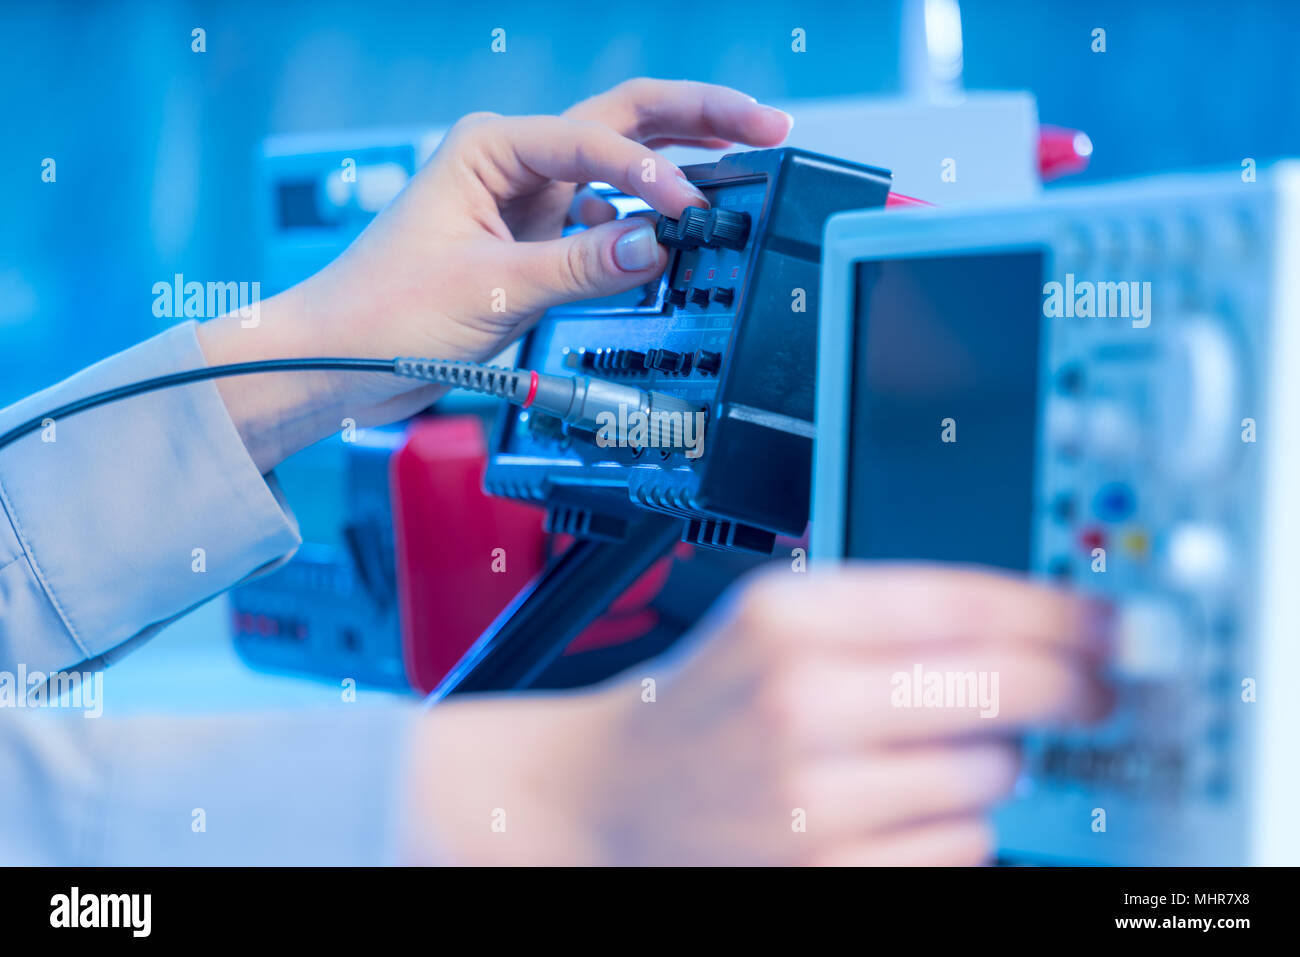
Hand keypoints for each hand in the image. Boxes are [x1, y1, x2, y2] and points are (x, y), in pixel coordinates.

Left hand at [197, 79, 791, 470]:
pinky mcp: (532, 246)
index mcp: (492, 148)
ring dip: (679, 164)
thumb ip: (581, 265)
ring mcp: (526, 204)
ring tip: (745, 164)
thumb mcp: (489, 288)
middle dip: (698, 119)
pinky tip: (674, 237)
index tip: (691, 211)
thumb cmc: (380, 313)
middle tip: (767, 127)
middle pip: (623, 122)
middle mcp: (513, 165)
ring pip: (620, 169)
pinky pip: (604, 226)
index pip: (597, 140)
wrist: (335, 362)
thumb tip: (660, 242)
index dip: (652, 173)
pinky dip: (642, 229)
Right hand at [405, 565, 1114, 864]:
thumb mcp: (776, 618)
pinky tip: (898, 810)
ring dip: (988, 768)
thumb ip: (896, 608)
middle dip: (1067, 689)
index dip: (1063, 612)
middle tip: (1088, 689)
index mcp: (787, 617)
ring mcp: (814, 801)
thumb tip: (1038, 621)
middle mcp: (800, 703)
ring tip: (920, 758)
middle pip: (1003, 691)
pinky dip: (954, 830)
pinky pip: (962, 850)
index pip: (964, 601)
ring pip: (992, 780)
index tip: (1114, 623)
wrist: (613, 801)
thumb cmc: (702, 705)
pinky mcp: (830, 875)